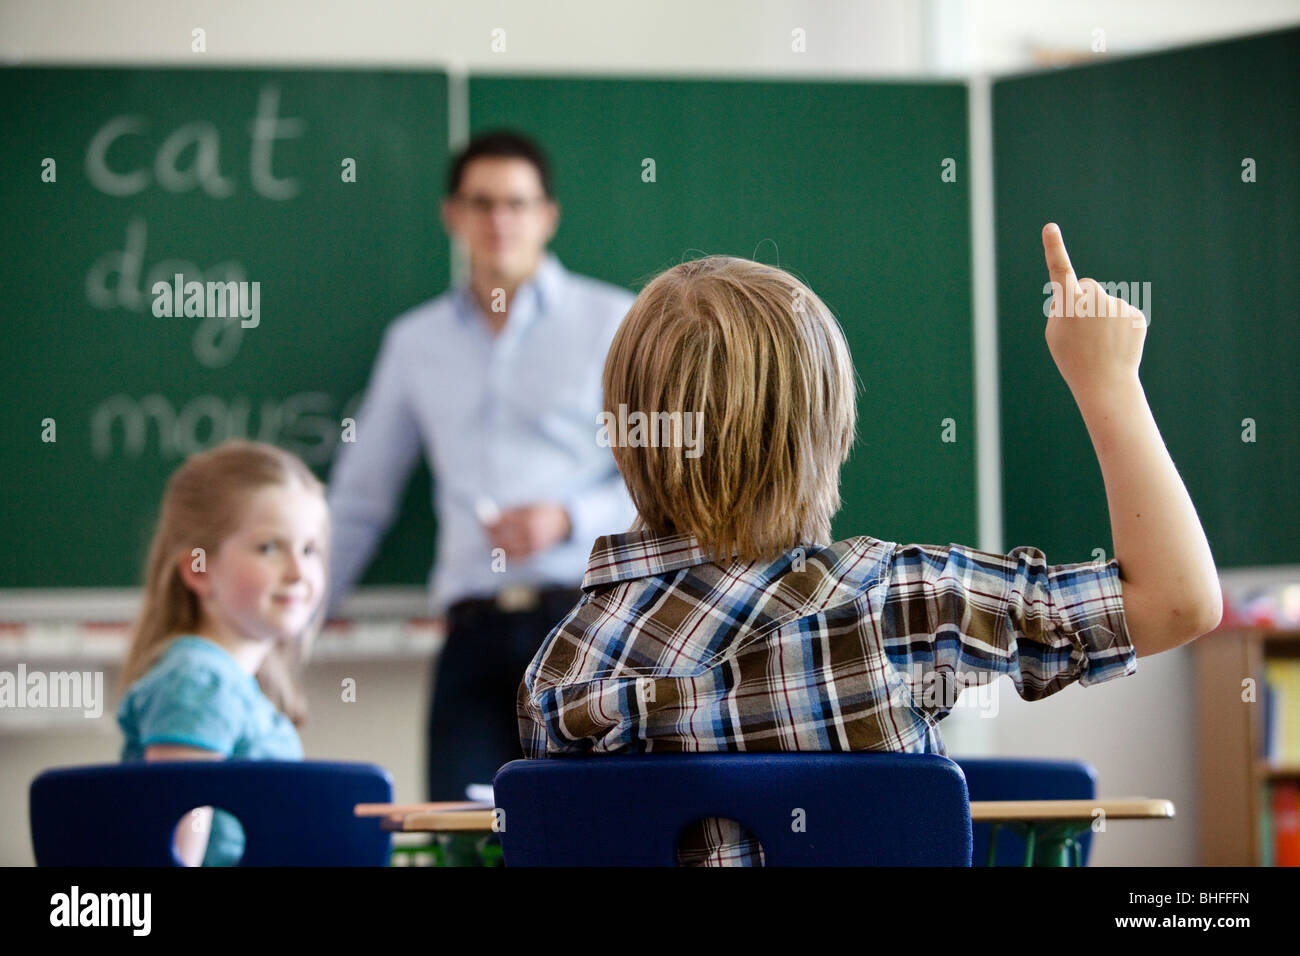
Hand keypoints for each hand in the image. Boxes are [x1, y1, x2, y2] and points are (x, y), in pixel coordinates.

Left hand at [485, 503, 571, 560]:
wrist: (563, 523)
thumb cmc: (542, 511)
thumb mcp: (527, 506)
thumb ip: (509, 512)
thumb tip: (489, 516)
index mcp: (528, 518)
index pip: (502, 523)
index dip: (490, 523)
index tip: (483, 521)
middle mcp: (531, 533)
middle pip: (502, 537)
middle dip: (491, 535)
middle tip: (485, 531)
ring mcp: (533, 545)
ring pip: (507, 549)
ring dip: (497, 545)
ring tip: (492, 539)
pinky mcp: (535, 553)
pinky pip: (516, 557)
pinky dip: (506, 553)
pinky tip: (502, 548)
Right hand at [1041, 222, 1146, 398]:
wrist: (1106, 384)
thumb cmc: (1073, 359)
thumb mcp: (1055, 334)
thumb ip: (1062, 309)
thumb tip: (1078, 295)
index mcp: (1069, 306)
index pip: (1060, 270)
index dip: (1054, 248)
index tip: (1050, 228)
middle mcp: (1094, 301)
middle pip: (1087, 287)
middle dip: (1083, 300)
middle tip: (1081, 330)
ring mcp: (1118, 306)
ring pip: (1106, 303)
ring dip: (1102, 317)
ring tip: (1100, 344)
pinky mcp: (1136, 315)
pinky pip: (1123, 314)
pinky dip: (1119, 326)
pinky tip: (1117, 345)